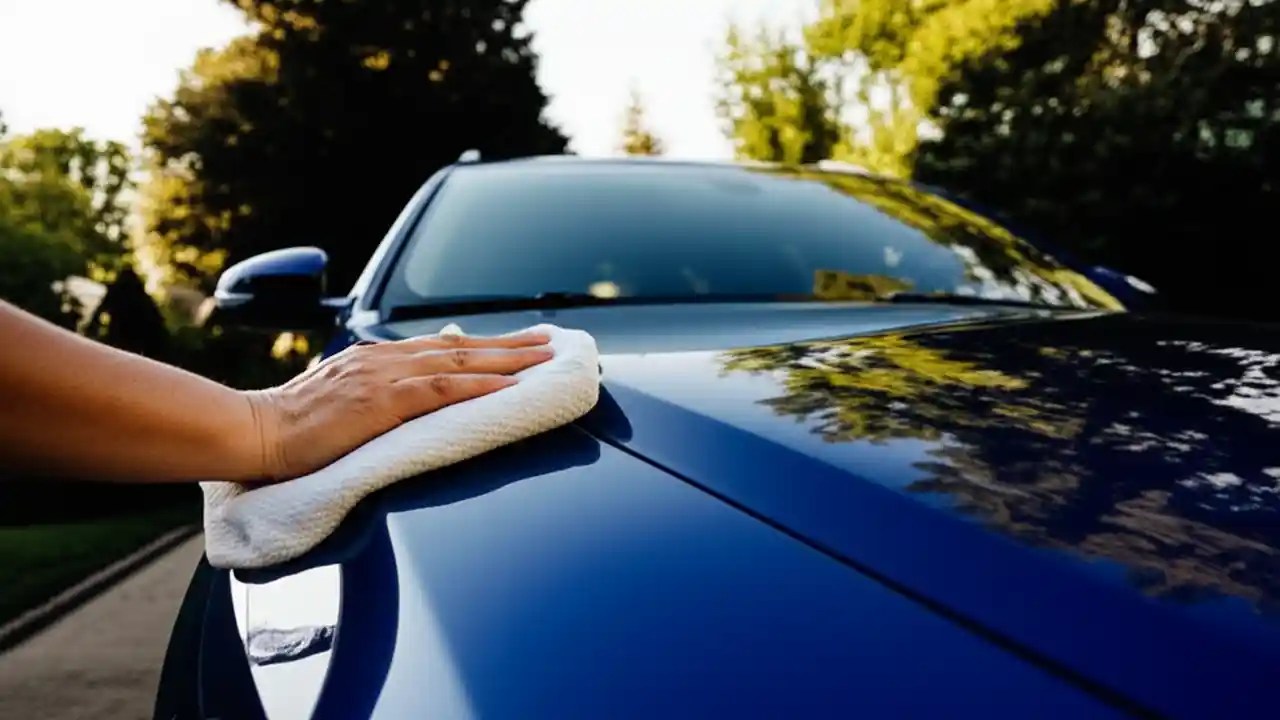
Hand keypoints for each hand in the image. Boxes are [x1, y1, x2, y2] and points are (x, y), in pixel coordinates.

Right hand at [244, 330, 551, 481]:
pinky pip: (441, 392)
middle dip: (510, 346)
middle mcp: (385, 360)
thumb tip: (410, 397)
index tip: (520, 344)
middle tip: (552, 343)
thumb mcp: (340, 401)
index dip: (485, 345)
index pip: (442, 347)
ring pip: (459, 364)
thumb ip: (375, 394)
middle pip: (461, 348)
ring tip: (544, 359)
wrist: (253, 432)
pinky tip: (508, 388)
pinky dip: (478, 387)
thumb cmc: (291, 426)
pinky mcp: (380, 403)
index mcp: (376, 360)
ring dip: (507, 361)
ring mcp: (383, 378)